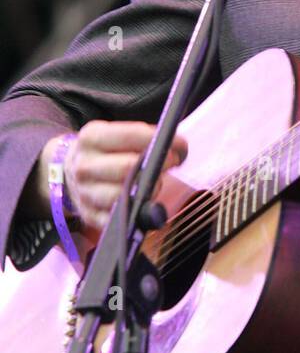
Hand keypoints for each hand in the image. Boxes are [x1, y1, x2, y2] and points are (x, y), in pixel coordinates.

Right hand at [43, 122, 187, 231]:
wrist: (68, 172)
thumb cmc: (104, 152)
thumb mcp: (114, 134)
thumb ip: (142, 137)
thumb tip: (177, 146)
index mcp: (91, 138)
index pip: (131, 136)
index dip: (159, 140)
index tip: (178, 144)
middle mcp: (84, 166)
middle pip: (128, 168)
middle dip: (158, 165)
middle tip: (172, 162)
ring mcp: (85, 193)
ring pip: (123, 196)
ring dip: (149, 190)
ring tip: (157, 182)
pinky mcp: (90, 216)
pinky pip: (119, 218)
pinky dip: (136, 212)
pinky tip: (144, 202)